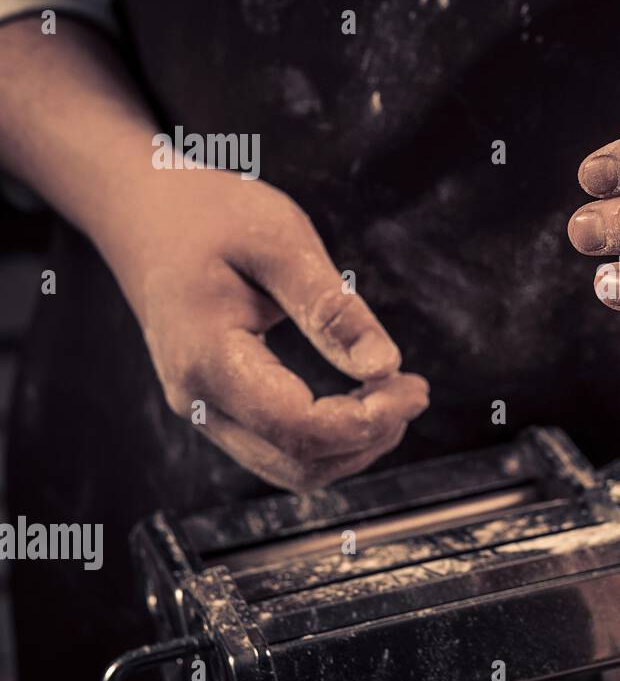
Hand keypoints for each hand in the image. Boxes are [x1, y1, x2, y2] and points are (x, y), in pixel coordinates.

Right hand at [99, 168, 428, 491]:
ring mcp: (204, 408)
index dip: (370, 420)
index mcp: (209, 359)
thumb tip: (383, 366)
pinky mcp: (218, 405)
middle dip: (369, 438)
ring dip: (352, 447)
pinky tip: (361, 401)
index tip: (414, 387)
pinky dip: (328, 438)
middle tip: (413, 390)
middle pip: (298, 464)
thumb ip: (332, 309)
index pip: (302, 429)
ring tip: (394, 396)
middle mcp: (199, 399)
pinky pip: (278, 449)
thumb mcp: (281, 242)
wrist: (144, 211)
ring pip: (289, 469)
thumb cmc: (208, 215)